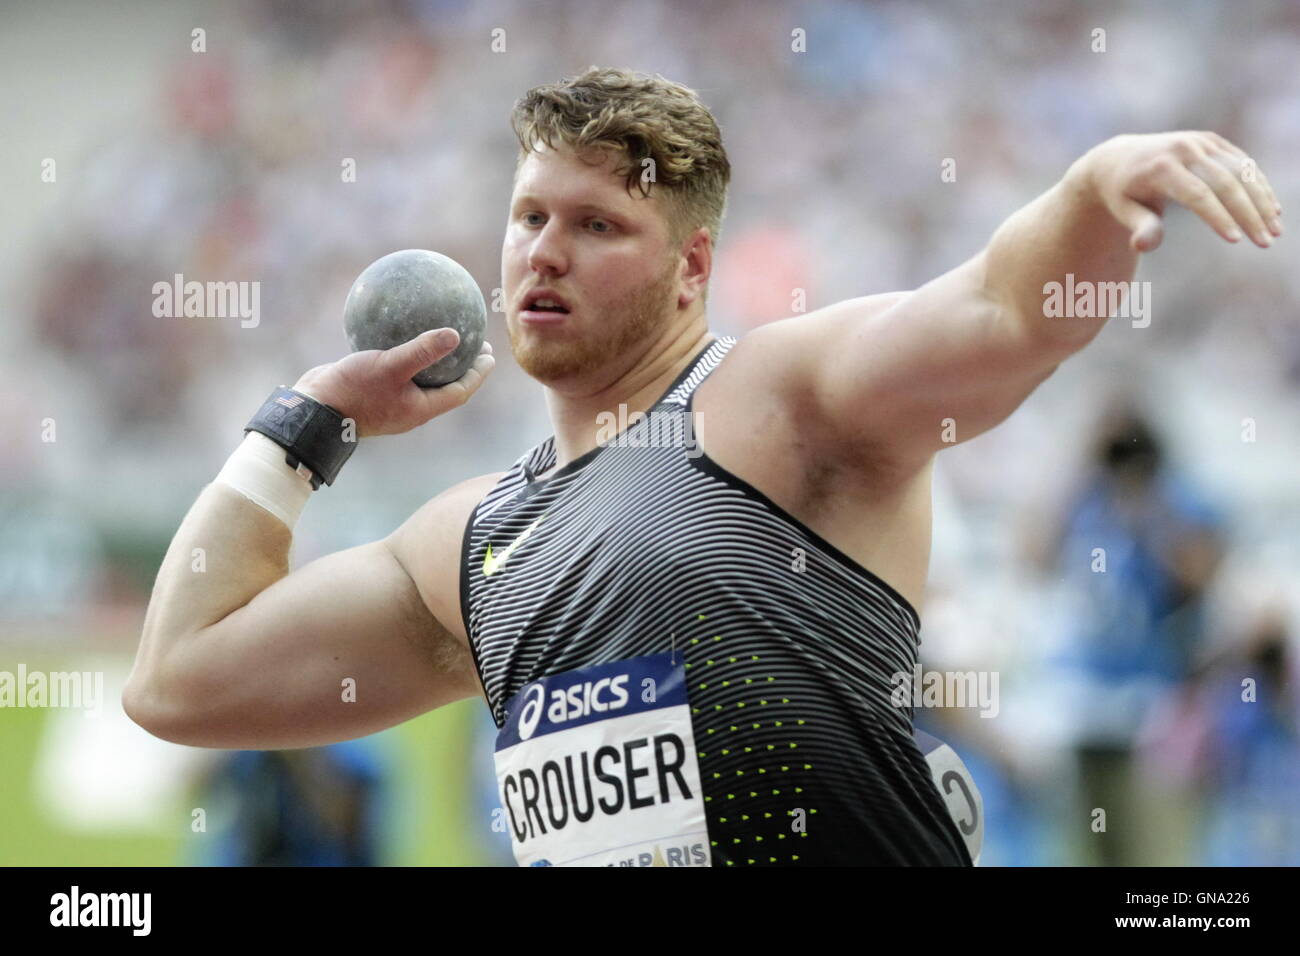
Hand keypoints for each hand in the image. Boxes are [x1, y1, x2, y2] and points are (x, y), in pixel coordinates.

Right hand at [292, 328, 494, 436]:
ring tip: (440, 335)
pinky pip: (395, 370)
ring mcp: (391, 401)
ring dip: (433, 360)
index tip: (489, 355)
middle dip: (461, 366)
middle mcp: (409, 407)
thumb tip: (456, 334)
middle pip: (444, 386)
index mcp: (421, 409)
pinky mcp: (373, 390)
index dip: (477, 375)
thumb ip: (423, 351)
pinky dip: (402, 352)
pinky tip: (395, 329)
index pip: (460, 392)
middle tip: (473, 343)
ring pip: (419, 379)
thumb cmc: (353, 391)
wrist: (312, 410)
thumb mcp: (391, 366)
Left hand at [1077, 131, 1281, 252]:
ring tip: (1275, 231)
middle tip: (1265, 243)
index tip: (1236, 241)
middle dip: (1249, 214)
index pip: (1197, 194)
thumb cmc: (1122, 194)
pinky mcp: (1212, 142)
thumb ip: (1138, 226)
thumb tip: (1143, 246)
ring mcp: (1200, 142)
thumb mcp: (1122, 211)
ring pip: (1241, 170)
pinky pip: (1242, 163)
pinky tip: (1272, 210)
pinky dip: (1259, 185)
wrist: (1118, 159)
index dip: (1218, 217)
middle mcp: (1184, 149)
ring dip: (1262, 201)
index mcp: (1161, 167)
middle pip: (1226, 182)